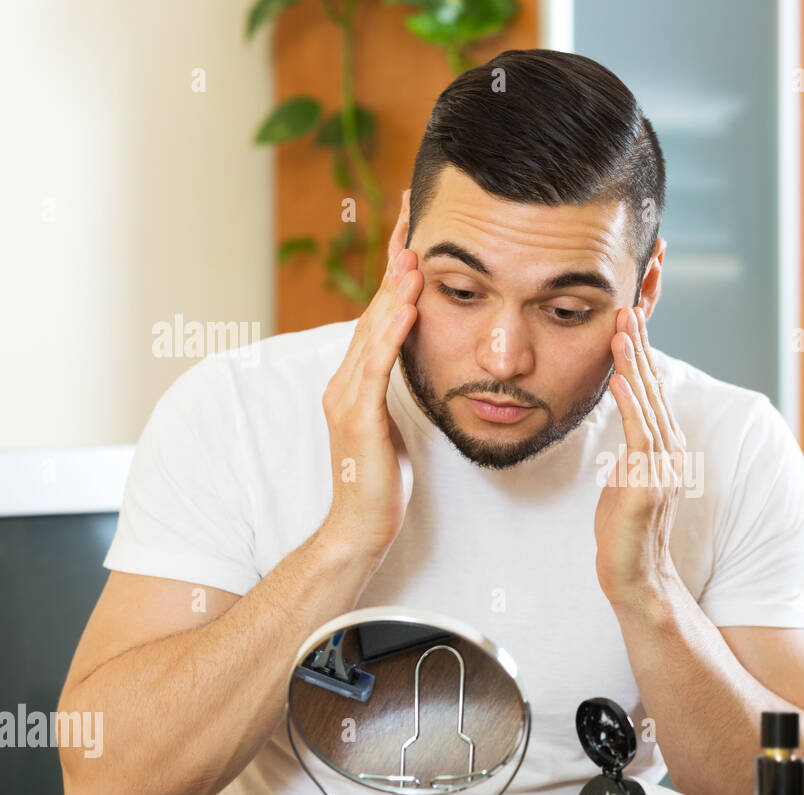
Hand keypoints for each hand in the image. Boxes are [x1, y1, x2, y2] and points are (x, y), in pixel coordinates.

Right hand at [318, 189, 422, 564]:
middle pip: (374, 309)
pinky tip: (406, 307)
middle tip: (411, 217)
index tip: (414, 229)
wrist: (362, 524)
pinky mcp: (359, 418)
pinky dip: (390, 334)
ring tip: (414, 252)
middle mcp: (345, 379)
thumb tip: (411, 358)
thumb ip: (393, 386)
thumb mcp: (393, 420)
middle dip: (394, 263)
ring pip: (373, 332)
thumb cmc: (382, 477)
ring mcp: (347, 396)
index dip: (396, 270)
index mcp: (356, 377)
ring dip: (393, 289)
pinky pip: (375, 368)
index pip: (380, 312)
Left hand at [595, 306, 687, 609]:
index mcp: (663, 448)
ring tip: (623, 332)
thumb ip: (627, 452)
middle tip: (628, 308)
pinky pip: (640, 437)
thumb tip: (621, 428)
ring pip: (650, 406)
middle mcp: (670, 452)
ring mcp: (662, 469)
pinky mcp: (648, 486)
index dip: (642, 355)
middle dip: (641, 347)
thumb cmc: (625, 532)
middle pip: (655, 389)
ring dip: (636, 366)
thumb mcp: (624, 480)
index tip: (629, 320)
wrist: (637, 577)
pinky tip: (623, 380)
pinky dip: (632, 406)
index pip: (652, 392)